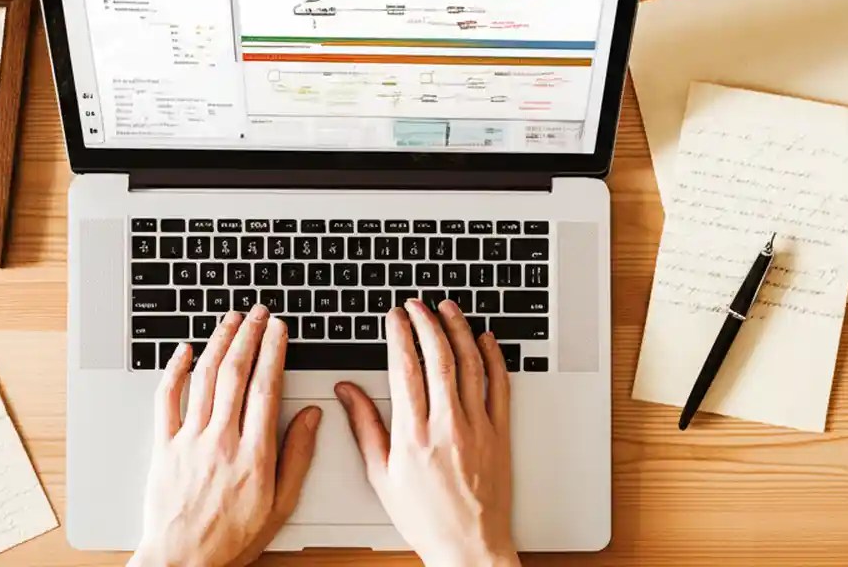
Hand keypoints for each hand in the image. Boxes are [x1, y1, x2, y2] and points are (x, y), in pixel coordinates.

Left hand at [131, 305, 321, 566]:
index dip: (273, 352)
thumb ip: (297, 456)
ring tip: (231, 320)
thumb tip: (310, 417)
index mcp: (254, 454)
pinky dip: (174, 371)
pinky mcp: (164, 446)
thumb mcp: (281, 505)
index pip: (265, 387)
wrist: (183, 561)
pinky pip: (166, 399)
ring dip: (218, 342)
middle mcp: (221, 440)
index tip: (279, 330)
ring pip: (204, 378)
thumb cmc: (232, 539)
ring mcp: (189, 440)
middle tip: (259, 313)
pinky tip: (183, 351)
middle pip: (235, 373)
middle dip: (249, 336)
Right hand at [337, 300, 518, 566]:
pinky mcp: (500, 434)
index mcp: (412, 434)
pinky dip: (494, 358)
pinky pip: (500, 386)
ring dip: (458, 330)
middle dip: (426, 322)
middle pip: (438, 357)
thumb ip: (364, 426)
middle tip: (417, 304)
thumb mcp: (381, 475)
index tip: (394, 316)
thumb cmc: (424, 518)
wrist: (469, 548)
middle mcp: (446, 425)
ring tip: (448, 309)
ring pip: (470, 364)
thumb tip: (347, 391)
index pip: (405, 368)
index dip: (399, 334)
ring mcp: (477, 427)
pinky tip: (486, 340)